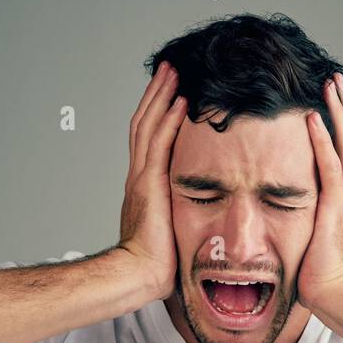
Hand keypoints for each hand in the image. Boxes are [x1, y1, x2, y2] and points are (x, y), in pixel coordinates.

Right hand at [117, 61, 187, 298]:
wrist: (139, 274)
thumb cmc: (157, 264)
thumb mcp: (172, 230)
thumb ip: (181, 214)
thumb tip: (204, 215)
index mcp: (143, 187)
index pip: (148, 140)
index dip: (157, 114)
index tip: (170, 93)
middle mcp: (139, 177)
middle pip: (145, 124)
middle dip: (157, 94)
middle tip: (170, 69)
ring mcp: (142, 178)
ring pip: (149, 125)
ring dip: (162, 96)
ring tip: (174, 72)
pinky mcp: (150, 184)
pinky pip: (160, 143)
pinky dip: (169, 120)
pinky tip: (181, 101)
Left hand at [297, 71, 342, 313]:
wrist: (338, 296)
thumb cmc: (323, 279)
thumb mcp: (316, 243)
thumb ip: (309, 224)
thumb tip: (291, 219)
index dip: (340, 127)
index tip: (330, 104)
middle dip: (342, 108)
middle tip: (333, 81)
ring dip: (336, 112)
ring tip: (327, 86)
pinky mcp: (335, 207)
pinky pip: (329, 166)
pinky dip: (322, 140)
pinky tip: (314, 118)